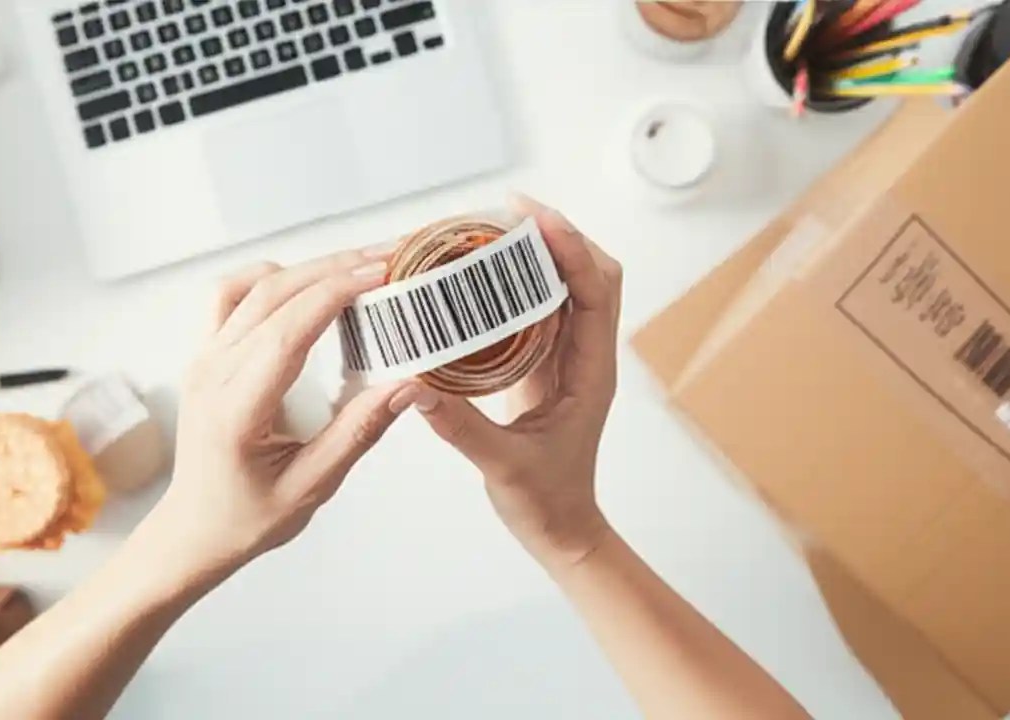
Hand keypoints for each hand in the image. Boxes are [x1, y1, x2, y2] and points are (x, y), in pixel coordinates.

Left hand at [145, 247, 424, 588]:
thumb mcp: (311, 487)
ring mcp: (203, 359)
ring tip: (356, 267)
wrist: (195, 529)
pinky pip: (230, 296)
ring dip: (306, 269)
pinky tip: (306, 285)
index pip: (288, 328)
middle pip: (273, 294)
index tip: (382, 272)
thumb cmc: (247, 517)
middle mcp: (212, 373)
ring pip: (251, 287)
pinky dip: (270, 279)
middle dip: (335, 268)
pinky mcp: (205, 355)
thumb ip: (358, 432)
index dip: (337, 292)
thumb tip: (407, 386)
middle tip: (388, 257)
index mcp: (236, 408)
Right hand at [415, 196, 622, 569]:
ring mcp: (567, 360)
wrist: (561, 529)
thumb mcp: (502, 466)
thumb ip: (460, 428)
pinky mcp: (545, 367)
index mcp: (590, 373)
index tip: (532, 218)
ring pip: (570, 288)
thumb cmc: (546, 503)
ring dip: (543, 253)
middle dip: (559, 236)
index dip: (569, 248)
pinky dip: (521, 283)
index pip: (594, 293)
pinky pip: (541, 310)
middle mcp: (586, 357)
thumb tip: (415, 387)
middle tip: (509, 212)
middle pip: (592, 275)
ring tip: (494, 229)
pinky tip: (483, 275)